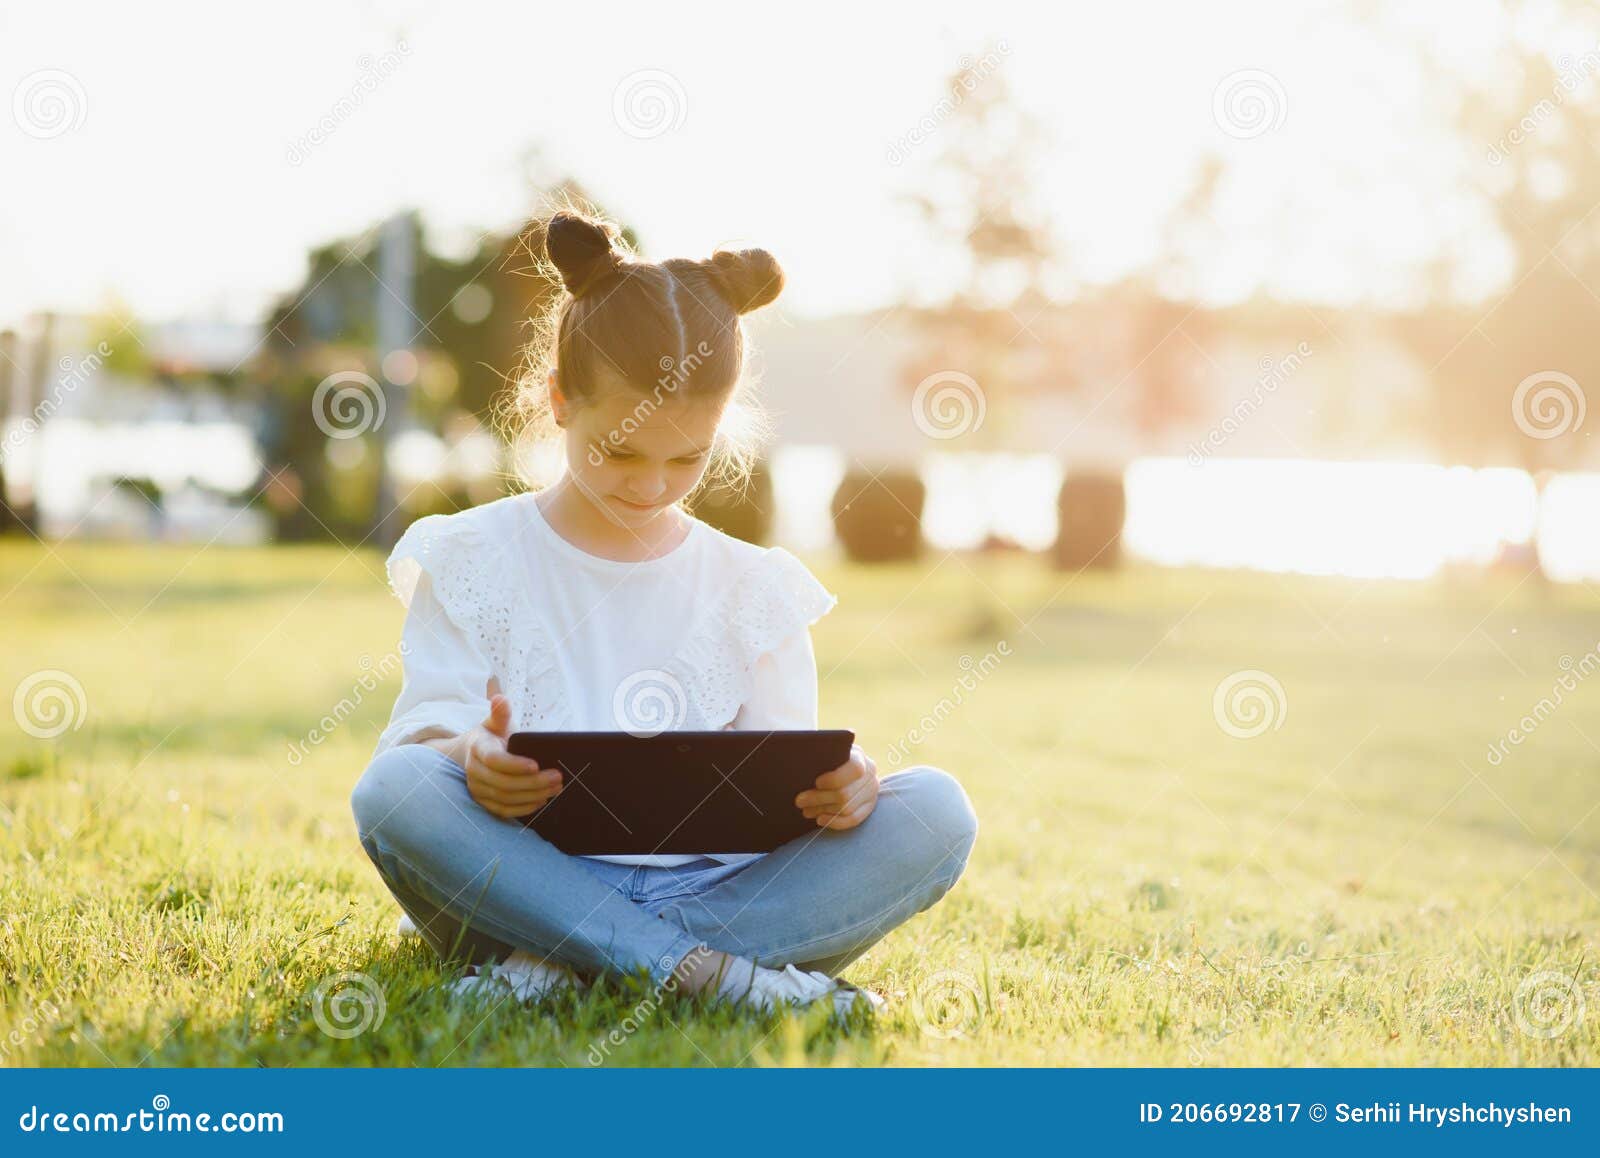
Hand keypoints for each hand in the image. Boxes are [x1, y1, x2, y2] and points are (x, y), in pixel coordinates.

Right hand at [463, 676, 562, 819]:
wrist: (475, 754)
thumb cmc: (492, 736)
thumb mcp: (495, 722)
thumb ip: (500, 712)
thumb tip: (500, 698)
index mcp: (478, 748)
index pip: (494, 760)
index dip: (515, 765)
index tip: (536, 764)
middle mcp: (474, 771)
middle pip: (503, 783)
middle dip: (532, 782)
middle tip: (557, 777)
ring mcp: (477, 789)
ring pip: (505, 798)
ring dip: (532, 795)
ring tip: (555, 788)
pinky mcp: (484, 802)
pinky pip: (503, 810)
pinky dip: (523, 808)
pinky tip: (541, 801)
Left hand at [794, 742, 878, 829]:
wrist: (843, 766)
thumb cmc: (828, 758)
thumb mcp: (827, 753)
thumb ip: (821, 758)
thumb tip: (803, 764)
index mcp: (859, 757)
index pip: (854, 769)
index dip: (835, 779)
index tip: (816, 783)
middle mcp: (869, 774)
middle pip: (845, 793)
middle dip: (819, 799)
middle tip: (800, 801)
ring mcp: (871, 791)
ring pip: (847, 808)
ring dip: (823, 811)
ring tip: (806, 810)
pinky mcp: (869, 806)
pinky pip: (854, 819)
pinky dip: (835, 822)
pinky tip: (820, 819)